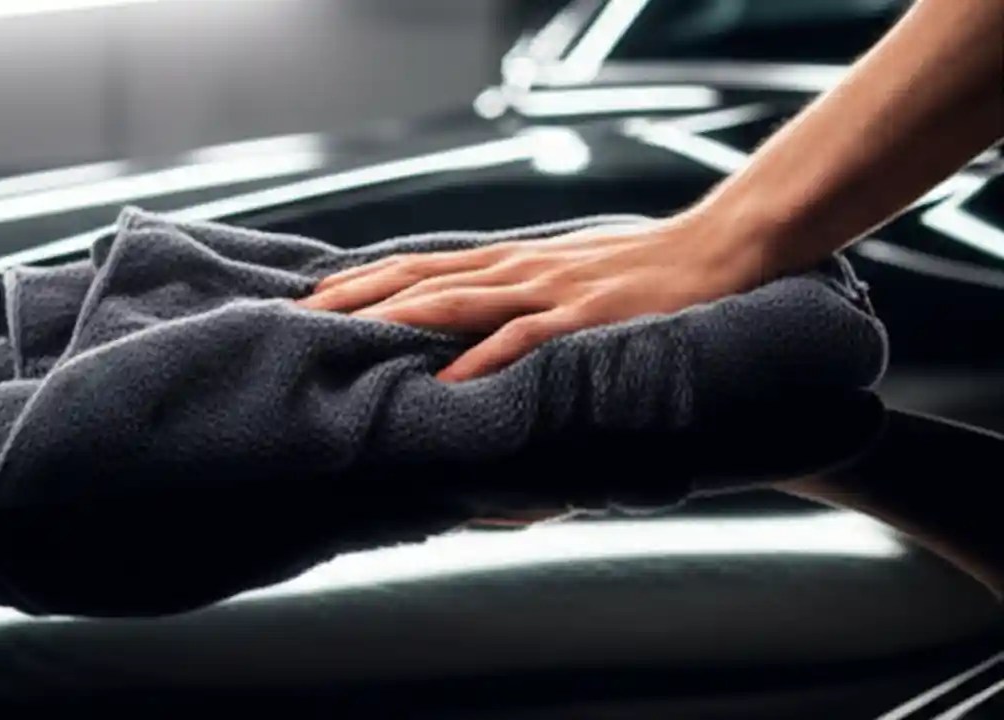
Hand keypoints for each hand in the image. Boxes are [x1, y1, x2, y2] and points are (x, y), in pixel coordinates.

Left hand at [297, 214, 763, 381]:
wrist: (714, 251)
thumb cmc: (634, 271)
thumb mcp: (561, 275)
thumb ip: (513, 295)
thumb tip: (465, 324)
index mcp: (508, 261)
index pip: (417, 265)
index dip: (361, 281)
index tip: (310, 300)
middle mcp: (517, 269)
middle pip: (418, 277)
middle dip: (356, 298)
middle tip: (300, 320)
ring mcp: (549, 291)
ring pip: (457, 299)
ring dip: (396, 317)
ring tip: (345, 339)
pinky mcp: (587, 318)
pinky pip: (522, 339)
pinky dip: (480, 359)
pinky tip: (444, 380)